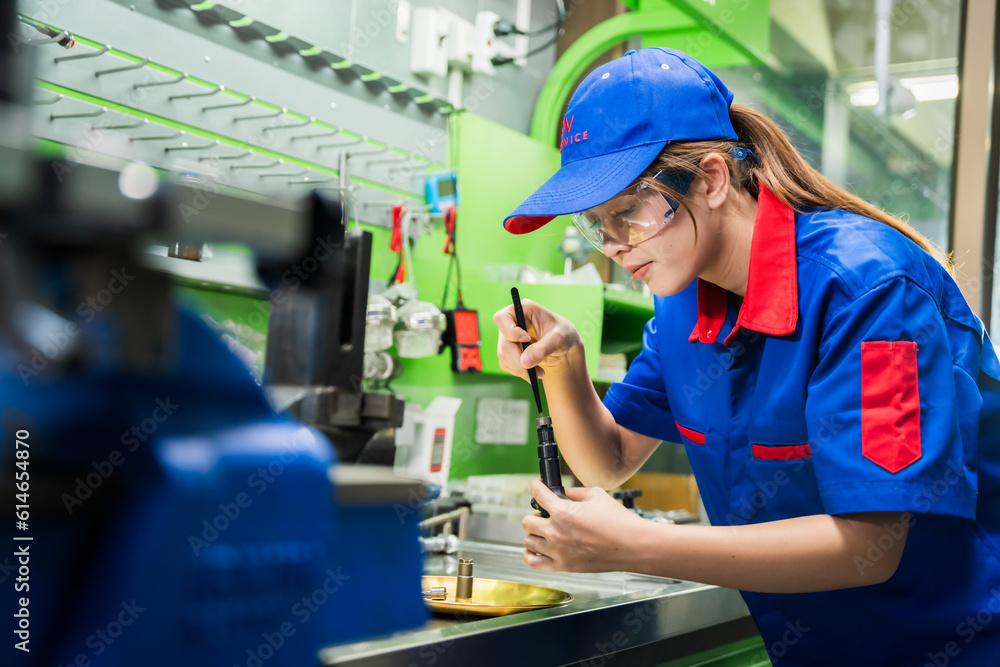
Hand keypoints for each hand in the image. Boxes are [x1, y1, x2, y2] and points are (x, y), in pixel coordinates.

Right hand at [493, 300, 581, 381]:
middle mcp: (512, 322)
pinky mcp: (509, 350)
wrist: (565, 347)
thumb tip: (525, 362)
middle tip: (534, 372)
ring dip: (520, 368)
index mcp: (524, 309)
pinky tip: (533, 372)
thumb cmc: (564, 334)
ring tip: (539, 373)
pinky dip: (519, 371)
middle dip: (518, 360)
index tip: (527, 339)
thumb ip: (543, 349)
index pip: (502, 318)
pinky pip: (506, 363)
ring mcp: (508, 337)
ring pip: (503, 355)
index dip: (510, 331)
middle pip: (504, 342)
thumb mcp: (559, 339)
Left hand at [521, 479, 651, 572]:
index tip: (538, 486)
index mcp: (563, 512)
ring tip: (544, 531)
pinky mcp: (563, 566)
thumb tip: (563, 493)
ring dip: (535, 534)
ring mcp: (558, 552)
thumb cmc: (618, 521)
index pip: (537, 494)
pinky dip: (530, 554)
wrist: (632, 546)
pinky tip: (536, 548)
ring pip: (528, 541)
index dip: (536, 486)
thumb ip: (574, 492)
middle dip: (536, 514)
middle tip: (546, 513)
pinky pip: (534, 562)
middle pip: (527, 521)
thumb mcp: (596, 495)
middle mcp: (556, 533)